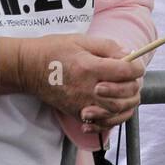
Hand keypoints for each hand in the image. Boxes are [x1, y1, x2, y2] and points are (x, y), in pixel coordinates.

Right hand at [17, 34, 146, 132]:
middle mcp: (87, 89)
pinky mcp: (77, 114)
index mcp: (89, 67)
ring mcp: (81, 104)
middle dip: (134, 85)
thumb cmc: (54, 51)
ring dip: (127, 103)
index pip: (125, 71)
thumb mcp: (82, 41)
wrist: (28, 69)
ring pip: (116, 111)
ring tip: (126, 93)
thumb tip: (129, 55)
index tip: (136, 65)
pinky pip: (102, 123)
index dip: (136, 68)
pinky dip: (113, 119)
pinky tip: (114, 109)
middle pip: (124, 94)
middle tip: (132, 78)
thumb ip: (108, 47)